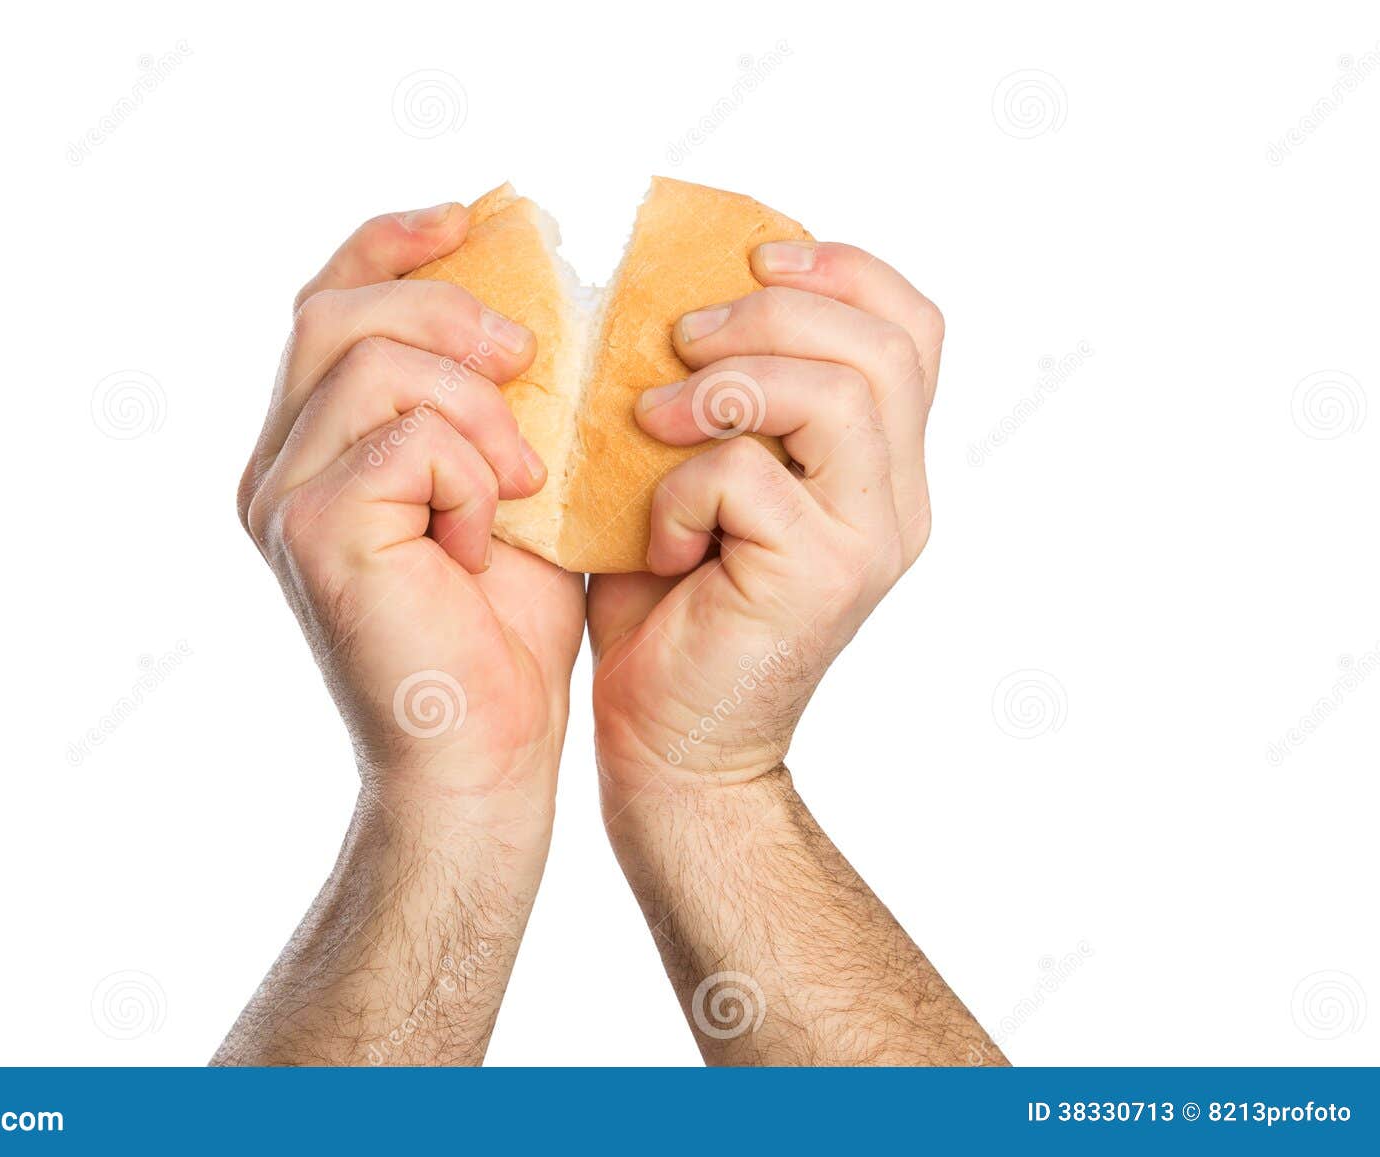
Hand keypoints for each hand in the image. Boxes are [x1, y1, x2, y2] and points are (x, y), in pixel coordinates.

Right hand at [237, 202, 584, 820]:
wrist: (484, 754)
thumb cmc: (501, 633)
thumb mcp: (503, 484)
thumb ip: (488, 400)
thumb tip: (529, 297)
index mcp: (311, 447)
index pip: (328, 301)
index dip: (393, 243)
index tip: (472, 218)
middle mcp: (275, 466)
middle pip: (336, 310)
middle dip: (448, 308)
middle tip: (529, 357)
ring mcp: (281, 498)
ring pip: (374, 364)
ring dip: (479, 409)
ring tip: (522, 483)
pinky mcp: (312, 531)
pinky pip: (405, 437)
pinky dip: (471, 475)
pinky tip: (487, 541)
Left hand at [588, 241, 943, 796]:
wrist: (668, 748)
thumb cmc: (668, 612)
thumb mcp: (693, 480)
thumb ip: (717, 401)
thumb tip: (670, 298)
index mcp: (879, 467)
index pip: (912, 329)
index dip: (841, 270)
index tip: (752, 257)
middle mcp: (896, 500)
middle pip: (885, 343)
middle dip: (770, 313)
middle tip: (681, 339)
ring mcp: (870, 540)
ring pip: (841, 391)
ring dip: (727, 384)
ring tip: (652, 419)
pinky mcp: (824, 578)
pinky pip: (751, 476)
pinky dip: (679, 488)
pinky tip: (654, 540)